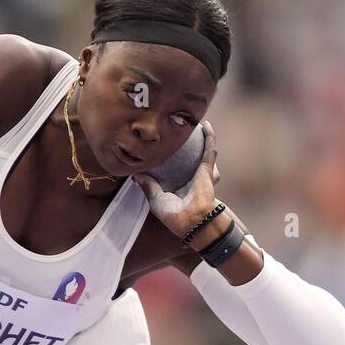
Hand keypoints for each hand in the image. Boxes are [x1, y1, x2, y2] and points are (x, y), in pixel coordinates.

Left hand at [133, 120, 220, 240]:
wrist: (192, 221)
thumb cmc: (173, 215)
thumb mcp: (156, 200)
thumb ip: (147, 186)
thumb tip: (135, 174)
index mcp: (178, 186)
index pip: (172, 169)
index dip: (167, 159)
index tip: (157, 148)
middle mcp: (190, 177)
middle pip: (188, 157)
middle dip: (184, 145)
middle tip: (175, 131)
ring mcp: (200, 172)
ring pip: (201, 150)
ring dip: (199, 137)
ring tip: (192, 123)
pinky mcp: (207, 168)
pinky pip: (209, 148)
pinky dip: (209, 136)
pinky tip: (205, 124)